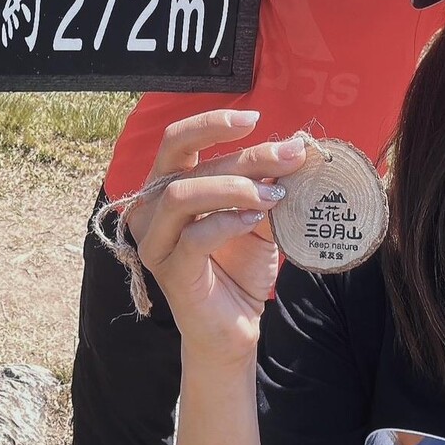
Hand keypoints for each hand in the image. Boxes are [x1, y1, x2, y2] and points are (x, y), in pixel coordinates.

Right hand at [132, 110, 307, 361]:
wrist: (236, 326)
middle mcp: (150, 209)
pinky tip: (255, 219)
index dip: (211, 123)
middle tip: (288, 157)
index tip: (253, 118)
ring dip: (234, 187)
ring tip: (274, 194)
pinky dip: (228, 221)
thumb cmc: (240, 266)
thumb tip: (293, 147)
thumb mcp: (257, 215)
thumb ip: (264, 182)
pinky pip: (195, 236)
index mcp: (166, 186)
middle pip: (187, 163)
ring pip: (183, 194)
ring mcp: (155, 241)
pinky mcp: (170, 271)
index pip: (177, 140)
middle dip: (243, 155)